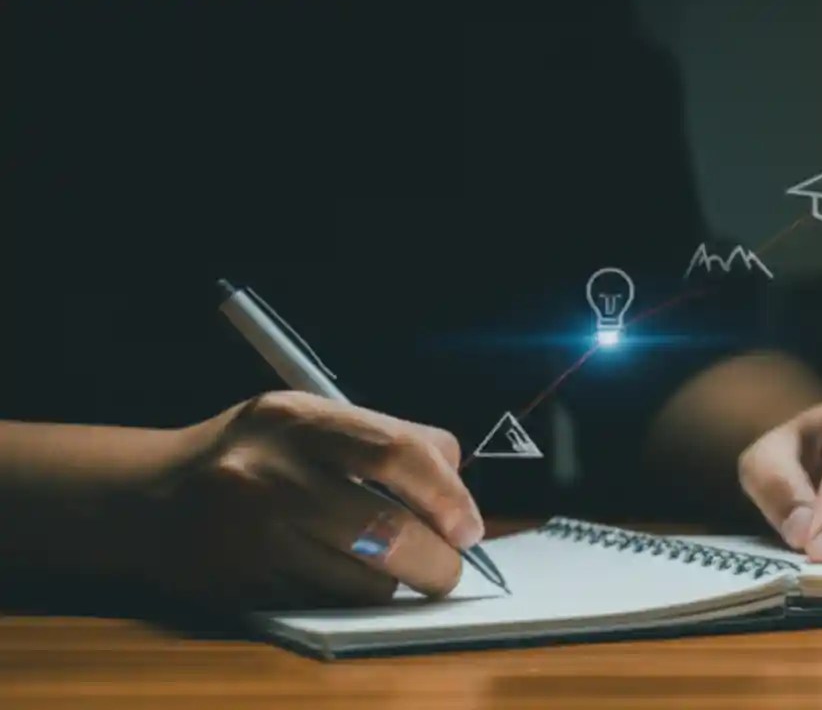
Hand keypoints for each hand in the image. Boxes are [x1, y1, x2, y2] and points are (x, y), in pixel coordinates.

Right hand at [138, 391, 479, 610]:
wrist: (150, 497)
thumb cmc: (253, 453)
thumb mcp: (309, 418)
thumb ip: (386, 437)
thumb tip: (458, 472)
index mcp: (295, 421)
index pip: (397, 453)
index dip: (447, 493)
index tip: (468, 524)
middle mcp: (269, 477)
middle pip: (386, 532)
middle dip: (436, 560)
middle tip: (448, 565)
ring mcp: (252, 538)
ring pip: (364, 583)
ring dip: (394, 582)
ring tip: (387, 566)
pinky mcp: (242, 589)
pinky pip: (329, 607)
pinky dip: (351, 599)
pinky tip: (339, 576)